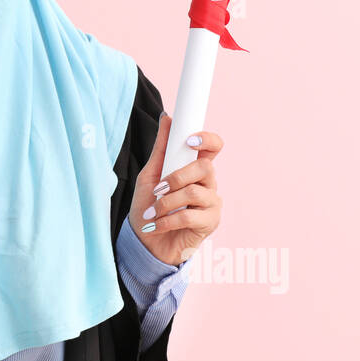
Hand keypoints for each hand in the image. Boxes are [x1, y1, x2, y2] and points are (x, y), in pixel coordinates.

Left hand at [126, 112, 223, 265]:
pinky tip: (156, 225)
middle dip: (176, 177)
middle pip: (204, 167)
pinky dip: (167, 220)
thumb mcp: (149, 175)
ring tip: (152, 212)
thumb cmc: (149, 207)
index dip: (207, 139)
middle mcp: (208, 183)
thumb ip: (161, 149)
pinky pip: (190, 216)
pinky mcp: (210, 223)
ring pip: (195, 192)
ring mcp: (211, 203)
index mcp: (195, 168)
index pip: (213, 146)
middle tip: (157, 189)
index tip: (189, 140)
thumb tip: (167, 117)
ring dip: (167, 203)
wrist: (146, 243)